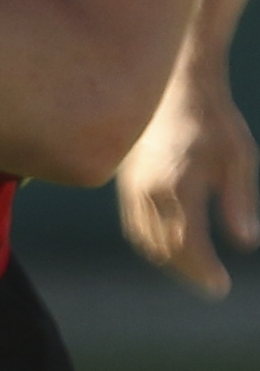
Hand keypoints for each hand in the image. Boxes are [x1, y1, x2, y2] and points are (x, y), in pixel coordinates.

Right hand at [116, 57, 259, 296]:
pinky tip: (173, 244)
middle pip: (164, 248)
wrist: (174, 83)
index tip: (221, 287)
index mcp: (178, 185)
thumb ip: (239, 201)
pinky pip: (135, 224)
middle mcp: (149, 191)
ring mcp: (131, 187)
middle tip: (212, 284)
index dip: (204, 271)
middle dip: (189, 271)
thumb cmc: (213, 118)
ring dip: (169, 260)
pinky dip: (153, 243)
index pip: (188, 244)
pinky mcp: (125, 182)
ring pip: (146, 240)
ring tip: (195, 269)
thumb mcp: (238, 157)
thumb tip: (245, 242)